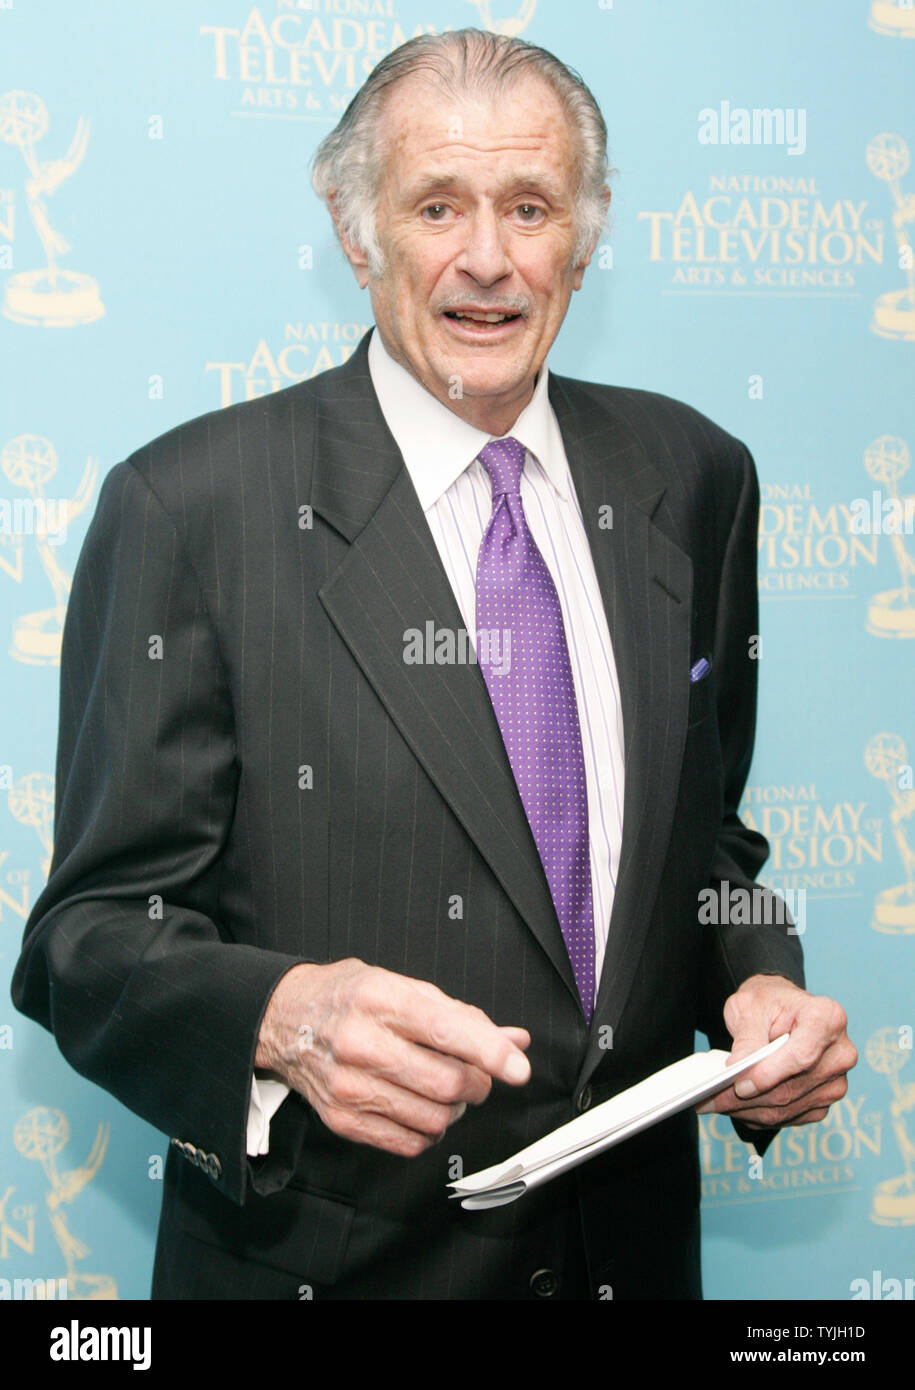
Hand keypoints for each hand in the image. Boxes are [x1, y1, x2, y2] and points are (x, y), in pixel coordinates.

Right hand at [255, 958, 530, 1156]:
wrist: (284, 1019)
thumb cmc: (349, 997)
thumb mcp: (403, 987)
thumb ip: (460, 1016)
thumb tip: (513, 1041)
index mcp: (380, 999)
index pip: (446, 1030)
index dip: (490, 1052)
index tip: (517, 1068)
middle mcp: (361, 1043)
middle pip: (446, 1082)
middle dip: (476, 1083)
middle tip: (474, 1074)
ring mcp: (348, 1086)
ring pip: (433, 1118)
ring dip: (454, 1109)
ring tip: (442, 1088)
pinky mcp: (341, 1119)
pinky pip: (409, 1143)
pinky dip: (428, 1131)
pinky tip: (419, 1107)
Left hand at [696, 974, 856, 1129]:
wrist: (783, 1010)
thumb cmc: (768, 1003)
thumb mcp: (750, 1005)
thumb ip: (747, 1036)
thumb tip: (738, 1068)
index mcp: (828, 1018)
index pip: (802, 1056)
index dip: (770, 1074)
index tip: (739, 1085)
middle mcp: (840, 1052)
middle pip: (793, 1087)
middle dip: (747, 1098)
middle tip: (709, 1100)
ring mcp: (836, 1081)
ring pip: (788, 1107)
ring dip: (748, 1110)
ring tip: (715, 1104)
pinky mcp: (825, 1101)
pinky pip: (789, 1117)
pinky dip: (759, 1115)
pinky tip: (737, 1106)